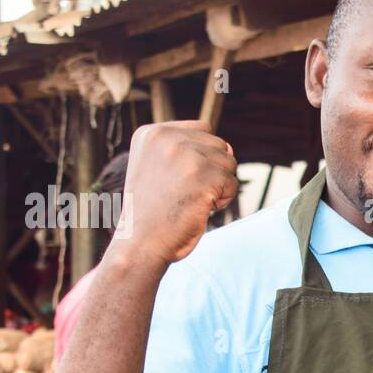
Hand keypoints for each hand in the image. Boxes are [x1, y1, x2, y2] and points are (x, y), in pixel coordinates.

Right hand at [114, 121, 238, 268]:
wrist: (140, 243)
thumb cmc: (153, 213)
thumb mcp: (158, 169)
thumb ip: (186, 152)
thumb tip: (230, 150)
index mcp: (151, 133)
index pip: (203, 129)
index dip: (203, 158)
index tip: (181, 180)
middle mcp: (166, 137)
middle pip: (220, 145)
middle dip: (213, 173)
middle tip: (187, 194)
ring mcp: (184, 153)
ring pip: (229, 163)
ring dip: (219, 187)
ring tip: (192, 201)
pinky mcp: (202, 173)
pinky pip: (232, 184)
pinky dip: (223, 201)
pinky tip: (199, 209)